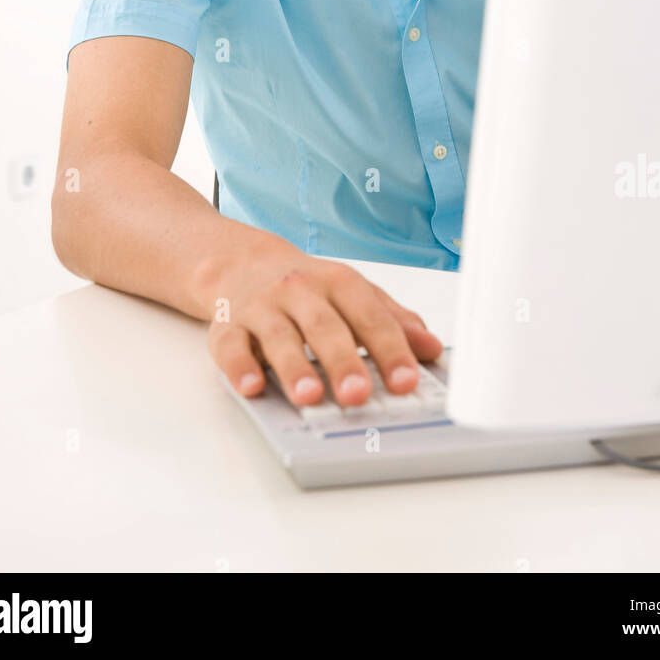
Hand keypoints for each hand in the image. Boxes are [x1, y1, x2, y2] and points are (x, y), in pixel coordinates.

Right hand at [204, 231, 443, 408]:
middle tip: (359, 394)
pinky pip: (232, 346)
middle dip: (343, 361)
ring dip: (294, 367)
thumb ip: (394, 321)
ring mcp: (262, 307)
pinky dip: (239, 367)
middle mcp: (300, 291)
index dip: (391, 349)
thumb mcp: (354, 295)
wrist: (242, 263)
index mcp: (339, 283)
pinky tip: (252, 386)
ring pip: (279, 337)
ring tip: (309, 396)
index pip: (370, 317)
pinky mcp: (228, 326)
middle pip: (324, 326)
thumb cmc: (306, 288)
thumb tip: (432, 349)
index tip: (407, 380)